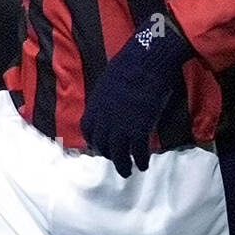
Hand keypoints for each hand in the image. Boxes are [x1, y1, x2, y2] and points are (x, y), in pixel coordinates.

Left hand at [80, 14, 192, 176]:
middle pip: (101, 144)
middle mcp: (104, 118)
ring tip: (127, 172)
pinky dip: (140, 160)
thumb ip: (108, 89)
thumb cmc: (131, 62)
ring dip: (122, 165)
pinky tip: (144, 165)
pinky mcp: (138, 129)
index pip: (87, 128)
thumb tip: (111, 87)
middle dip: (108, 154)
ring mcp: (120, 126)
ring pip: (117, 154)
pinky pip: (137, 151)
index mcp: (96, 104)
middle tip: (115, 160)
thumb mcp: (110, 77)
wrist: (147, 62)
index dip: (93, 139)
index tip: (99, 144)